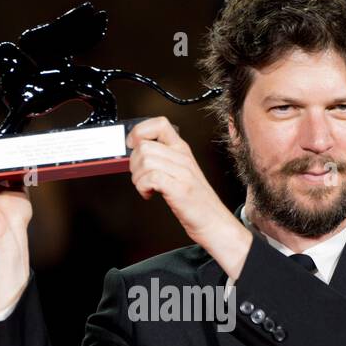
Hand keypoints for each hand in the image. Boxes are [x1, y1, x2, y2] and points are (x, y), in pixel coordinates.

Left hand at [126, 118, 228, 241]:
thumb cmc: (195, 200)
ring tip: (145, 187)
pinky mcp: (180, 189)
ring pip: (145, 160)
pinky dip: (143, 187)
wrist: (213, 221)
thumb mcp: (180, 172)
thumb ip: (162, 159)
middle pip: (144, 146)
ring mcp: (183, 172)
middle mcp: (182, 157)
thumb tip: (135, 154)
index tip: (132, 146)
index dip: (139, 131)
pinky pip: (151, 178)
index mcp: (182, 150)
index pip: (159, 124)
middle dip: (133, 163)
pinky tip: (149, 194)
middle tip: (140, 176)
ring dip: (137, 177)